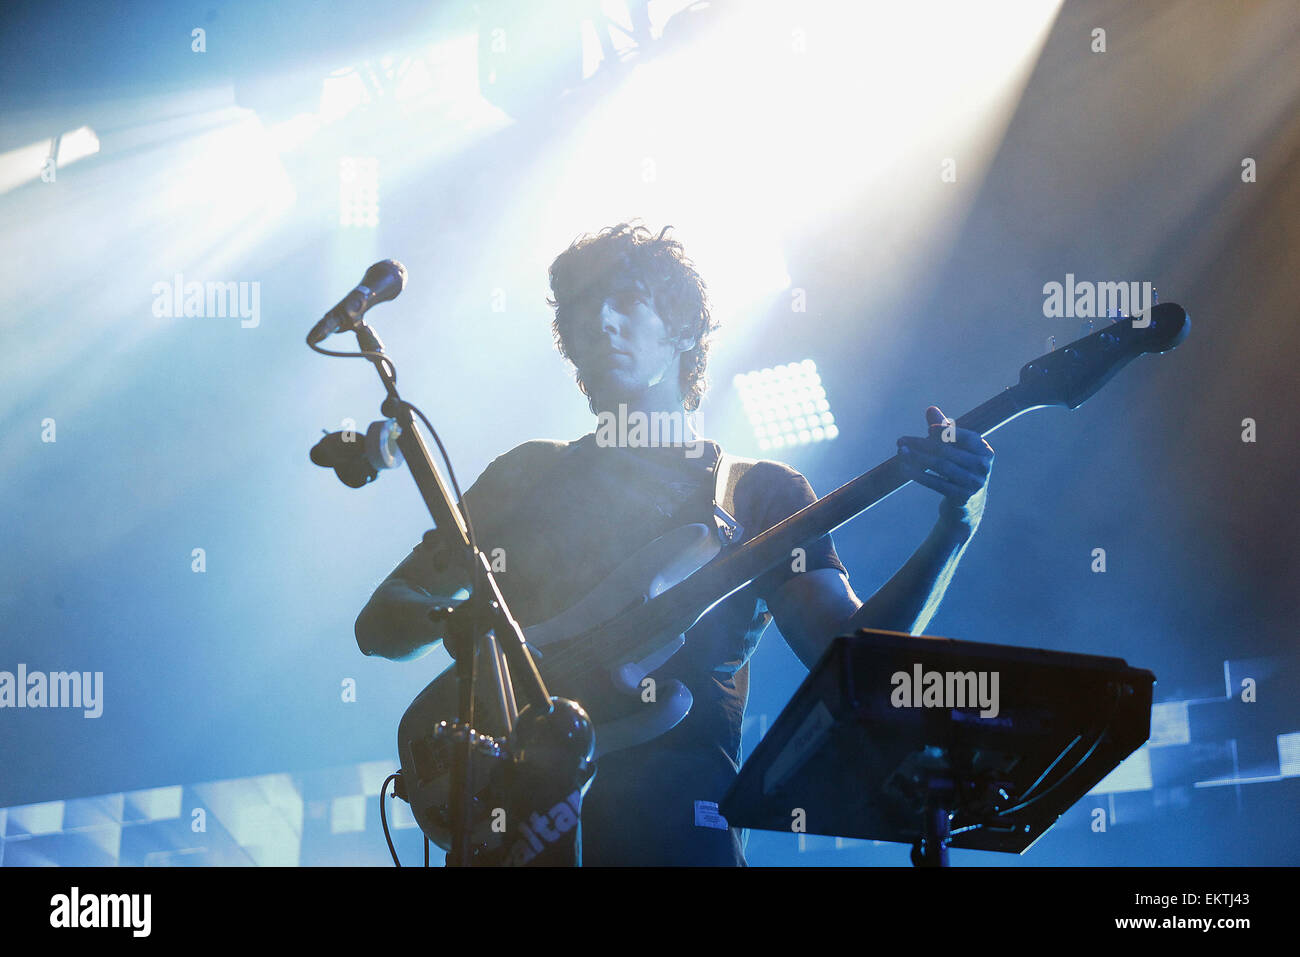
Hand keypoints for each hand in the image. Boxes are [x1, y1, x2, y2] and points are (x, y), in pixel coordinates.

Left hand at [896, 406, 993, 534]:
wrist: (968, 505)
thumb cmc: (960, 469)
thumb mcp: (956, 449)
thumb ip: (944, 430)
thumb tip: (931, 409)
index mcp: (985, 450)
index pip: (966, 437)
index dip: (947, 432)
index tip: (928, 429)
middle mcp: (982, 466)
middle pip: (948, 451)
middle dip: (922, 444)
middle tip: (901, 440)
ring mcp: (973, 483)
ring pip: (941, 466)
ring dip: (918, 457)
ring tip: (901, 451)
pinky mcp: (961, 497)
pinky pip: (936, 483)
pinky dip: (919, 475)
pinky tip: (904, 468)